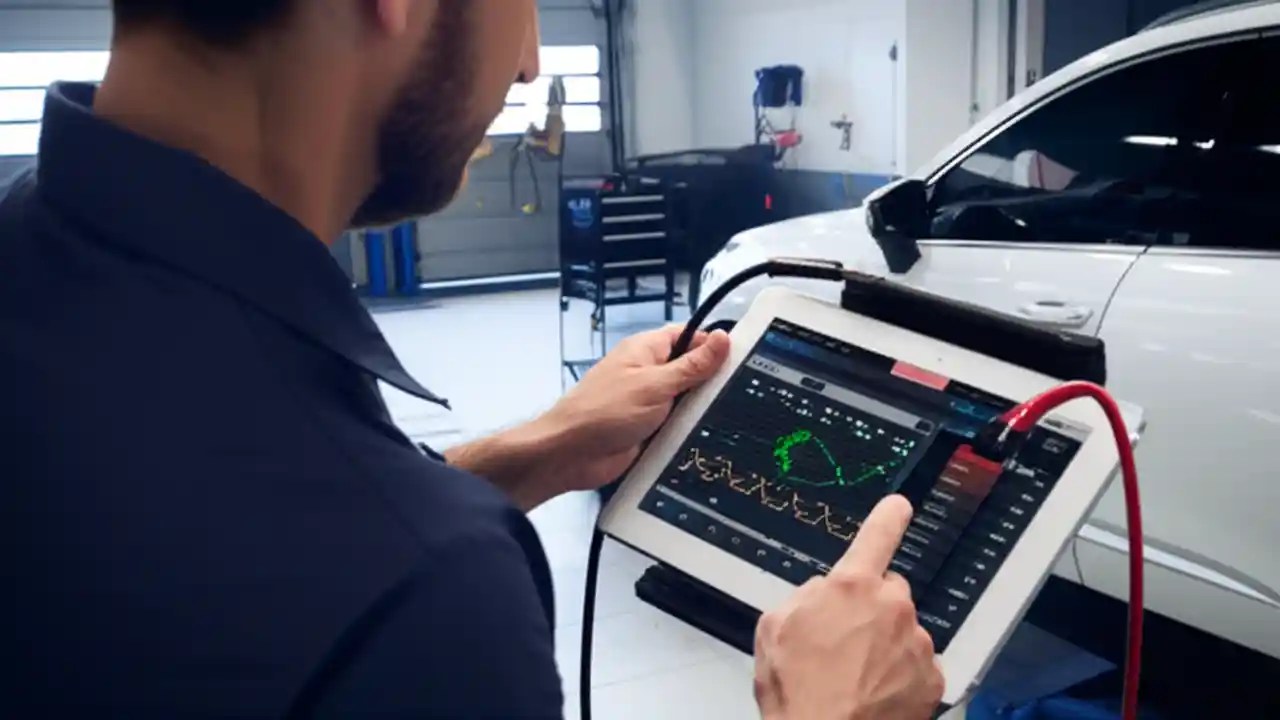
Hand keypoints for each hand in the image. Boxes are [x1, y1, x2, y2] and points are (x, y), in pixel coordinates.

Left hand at [544, 325, 730, 491]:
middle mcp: (647, 372)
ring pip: (686, 400)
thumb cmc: (601, 412)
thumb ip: (691, 365)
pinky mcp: (648, 428)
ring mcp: (648, 401)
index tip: (740, 354)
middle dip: (710, 380)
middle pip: (691, 369)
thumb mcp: (655, 385)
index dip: (714, 343)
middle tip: (737, 390)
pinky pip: (677, 424)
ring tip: (724, 414)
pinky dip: (687, 429)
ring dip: (699, 409)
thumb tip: (721, 340)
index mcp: (646, 350)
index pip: (689, 335)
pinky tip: (704, 435)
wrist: (570, 454)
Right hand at [754, 495, 944, 719]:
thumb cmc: (794, 689)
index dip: (889, 517)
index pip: (877, 537)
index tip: (900, 505)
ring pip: (903, 630)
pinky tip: (874, 691)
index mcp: (851, 587)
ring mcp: (917, 644)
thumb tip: (824, 594)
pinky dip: (900, 674)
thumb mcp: (773, 627)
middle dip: (870, 607)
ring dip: (885, 643)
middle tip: (843, 639)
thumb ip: (804, 597)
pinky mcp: (932, 678)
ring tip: (854, 675)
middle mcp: (892, 607)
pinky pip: (918, 664)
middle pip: (888, 591)